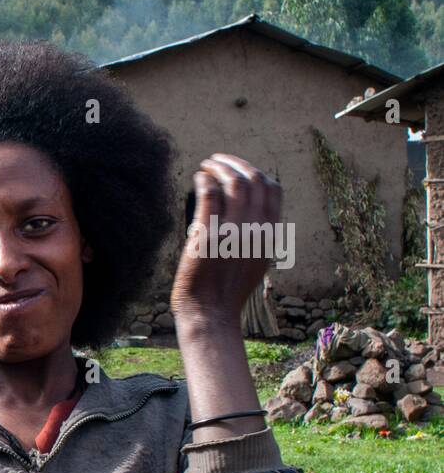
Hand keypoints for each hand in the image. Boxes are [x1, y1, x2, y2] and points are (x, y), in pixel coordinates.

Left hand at [171, 153, 280, 331]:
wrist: (211, 312)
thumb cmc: (227, 291)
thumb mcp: (254, 261)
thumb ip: (256, 236)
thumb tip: (249, 214)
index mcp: (270, 234)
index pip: (273, 190)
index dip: (257, 173)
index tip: (240, 170)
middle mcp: (256, 229)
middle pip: (254, 180)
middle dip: (237, 163)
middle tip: (219, 160)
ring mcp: (233, 230)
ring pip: (234, 182)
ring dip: (220, 167)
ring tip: (207, 165)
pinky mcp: (208, 234)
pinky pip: (210, 194)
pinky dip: (205, 179)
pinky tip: (198, 178)